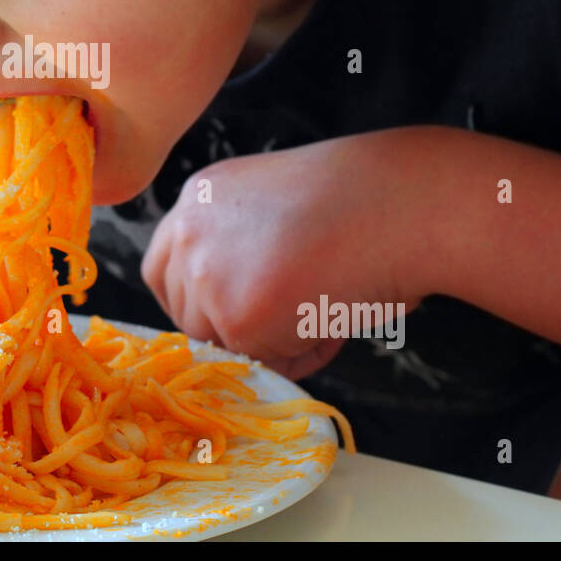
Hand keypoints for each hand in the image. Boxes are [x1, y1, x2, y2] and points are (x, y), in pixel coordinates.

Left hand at [141, 128, 439, 378]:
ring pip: (219, 342)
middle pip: (184, 312)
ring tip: (322, 310)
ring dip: (268, 342)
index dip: (197, 300)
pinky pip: (259, 361)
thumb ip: (235, 248)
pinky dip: (296, 355)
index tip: (232, 314)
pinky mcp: (235, 315)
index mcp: (197, 199)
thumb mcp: (273, 209)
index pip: (162, 269)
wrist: (399, 203)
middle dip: (233, 327)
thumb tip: (224, 320)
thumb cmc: (360, 202)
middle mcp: (188, 230)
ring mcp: (206, 273)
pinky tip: (331, 321)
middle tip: (296, 314)